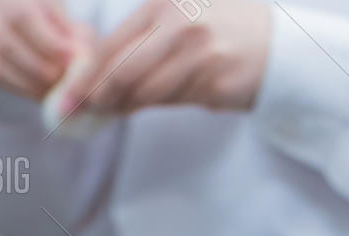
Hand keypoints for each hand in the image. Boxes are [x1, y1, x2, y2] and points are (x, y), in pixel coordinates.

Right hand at [0, 0, 80, 99]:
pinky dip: (13, 85)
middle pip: (3, 39)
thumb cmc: (34, 2)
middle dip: (38, 66)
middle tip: (63, 81)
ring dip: (26, 82)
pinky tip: (34, 90)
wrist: (0, 3)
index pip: (21, 13)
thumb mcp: (50, 3)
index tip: (71, 59)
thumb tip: (82, 55)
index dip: (48, 41)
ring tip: (52, 90)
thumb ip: (65, 26)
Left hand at [56, 0, 271, 115]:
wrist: (281, 48)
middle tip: (81, 112)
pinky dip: (152, 106)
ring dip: (123, 106)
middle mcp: (183, 22)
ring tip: (111, 109)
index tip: (67, 94)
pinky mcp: (214, 83)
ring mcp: (200, 53)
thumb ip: (143, 39)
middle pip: (123, 71)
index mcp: (167, 3)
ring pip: (145, 92)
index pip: (114, 42)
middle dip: (97, 97)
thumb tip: (95, 74)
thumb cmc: (223, 32)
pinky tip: (145, 105)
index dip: (86, 73)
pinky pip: (170, 102)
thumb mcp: (182, 16)